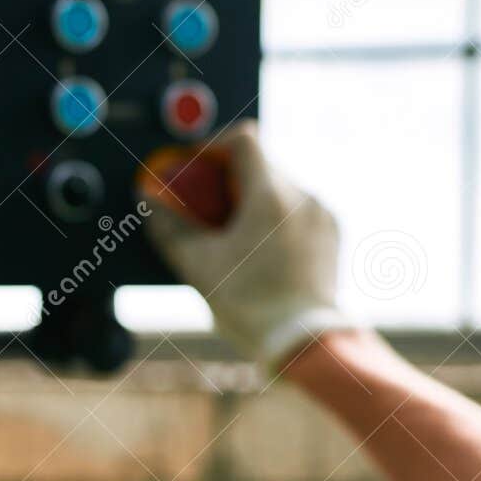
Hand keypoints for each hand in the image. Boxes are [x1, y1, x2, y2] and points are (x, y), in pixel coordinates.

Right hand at [140, 121, 349, 371]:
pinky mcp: (333, 233)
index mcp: (271, 195)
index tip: (196, 167)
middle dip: (230, 177)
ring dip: (255, 198)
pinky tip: (262, 248)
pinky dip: (279, 216)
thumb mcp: (198, 264)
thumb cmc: (250, 305)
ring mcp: (322, 214)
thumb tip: (147, 201)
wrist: (302, 341)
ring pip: (283, 187)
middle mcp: (303, 196)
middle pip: (262, 164)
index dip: (214, 146)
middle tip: (207, 206)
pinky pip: (301, 209)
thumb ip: (170, 226)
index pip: (244, 140)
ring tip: (234, 233)